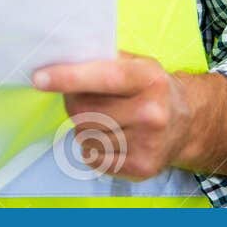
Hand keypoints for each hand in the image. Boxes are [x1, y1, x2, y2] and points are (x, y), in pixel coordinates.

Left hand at [31, 50, 193, 180]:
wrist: (187, 124)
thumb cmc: (152, 88)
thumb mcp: (138, 64)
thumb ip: (105, 60)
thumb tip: (62, 59)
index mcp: (149, 78)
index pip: (104, 77)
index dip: (68, 77)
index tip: (39, 78)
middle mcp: (151, 113)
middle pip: (85, 111)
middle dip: (73, 102)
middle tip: (81, 95)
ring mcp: (147, 144)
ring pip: (85, 135)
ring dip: (83, 126)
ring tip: (103, 117)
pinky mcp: (140, 168)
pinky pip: (93, 157)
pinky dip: (92, 147)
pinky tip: (111, 136)